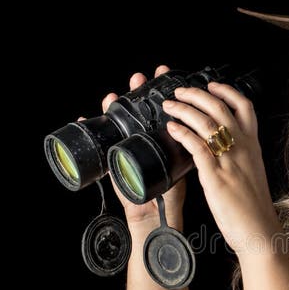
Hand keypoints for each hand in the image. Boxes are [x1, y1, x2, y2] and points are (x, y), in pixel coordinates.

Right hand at [94, 65, 186, 227]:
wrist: (155, 216)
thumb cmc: (170, 195)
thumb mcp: (182, 166)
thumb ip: (187, 147)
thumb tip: (202, 127)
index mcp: (162, 138)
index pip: (161, 107)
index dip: (162, 89)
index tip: (165, 73)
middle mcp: (143, 139)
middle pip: (137, 109)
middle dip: (137, 91)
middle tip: (139, 79)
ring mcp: (126, 147)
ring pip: (118, 121)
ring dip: (113, 106)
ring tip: (112, 95)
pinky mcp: (113, 161)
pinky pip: (100, 143)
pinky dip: (89, 129)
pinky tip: (85, 119)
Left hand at [162, 81, 281, 254]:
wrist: (260, 232)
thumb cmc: (254, 208)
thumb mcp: (252, 174)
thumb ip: (240, 158)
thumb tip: (222, 150)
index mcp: (253, 146)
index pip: (244, 107)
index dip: (227, 92)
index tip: (212, 85)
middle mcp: (243, 148)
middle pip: (220, 108)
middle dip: (197, 94)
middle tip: (180, 91)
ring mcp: (230, 161)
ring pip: (207, 122)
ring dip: (185, 109)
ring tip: (170, 105)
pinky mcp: (216, 176)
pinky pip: (198, 146)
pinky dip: (183, 133)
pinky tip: (172, 128)